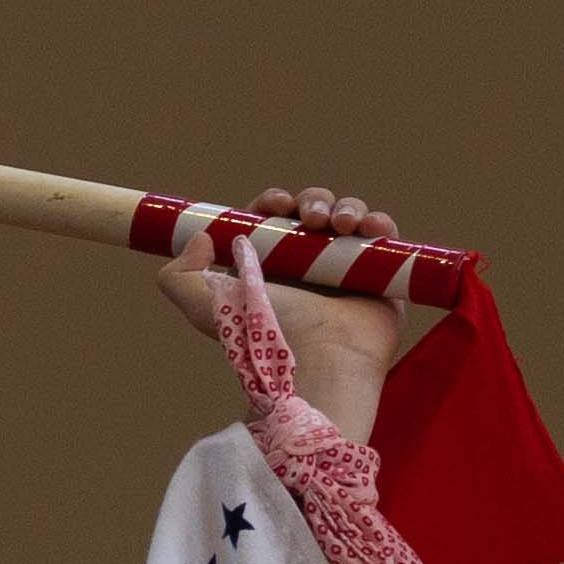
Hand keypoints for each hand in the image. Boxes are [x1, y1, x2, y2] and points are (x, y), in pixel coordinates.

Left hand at [158, 186, 444, 415]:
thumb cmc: (262, 335)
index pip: (270, 220)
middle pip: (312, 212)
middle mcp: (306, 266)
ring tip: (341, 225)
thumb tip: (201, 237)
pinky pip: (383, 237)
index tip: (274, 205)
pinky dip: (379, 223)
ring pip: (348, 218)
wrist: (319, 360)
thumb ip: (179, 276)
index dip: (272, 204)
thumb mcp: (203, 308)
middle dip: (312, 202)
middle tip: (312, 218)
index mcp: (266, 267)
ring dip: (346, 208)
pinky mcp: (381, 275)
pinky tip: (370, 227)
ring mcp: (344, 269)